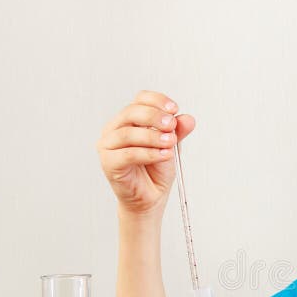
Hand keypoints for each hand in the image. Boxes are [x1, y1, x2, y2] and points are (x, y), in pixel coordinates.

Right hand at [96, 90, 194, 215]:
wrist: (151, 197)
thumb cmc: (156, 170)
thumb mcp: (172, 146)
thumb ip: (178, 132)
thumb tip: (188, 119)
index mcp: (130, 120)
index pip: (140, 100)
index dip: (157, 101)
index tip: (174, 109)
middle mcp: (115, 129)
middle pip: (132, 112)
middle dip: (154, 117)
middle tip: (171, 125)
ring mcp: (108, 145)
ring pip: (128, 133)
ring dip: (152, 137)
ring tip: (170, 143)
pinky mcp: (108, 163)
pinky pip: (127, 154)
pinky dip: (148, 153)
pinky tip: (163, 155)